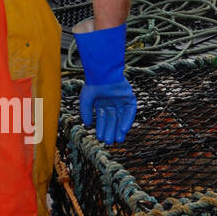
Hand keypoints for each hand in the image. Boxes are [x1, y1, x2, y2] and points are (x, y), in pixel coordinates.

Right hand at [73, 20, 135, 143]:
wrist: (102, 73)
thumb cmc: (93, 84)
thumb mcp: (86, 100)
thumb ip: (86, 112)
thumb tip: (87, 125)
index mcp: (102, 103)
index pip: (103, 119)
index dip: (102, 128)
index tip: (100, 138)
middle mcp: (112, 103)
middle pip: (112, 120)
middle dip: (110, 131)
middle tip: (109, 142)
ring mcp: (122, 101)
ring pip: (121, 118)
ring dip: (119, 129)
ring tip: (118, 140)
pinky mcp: (130, 98)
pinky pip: (130, 112)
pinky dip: (127, 121)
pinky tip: (123, 129)